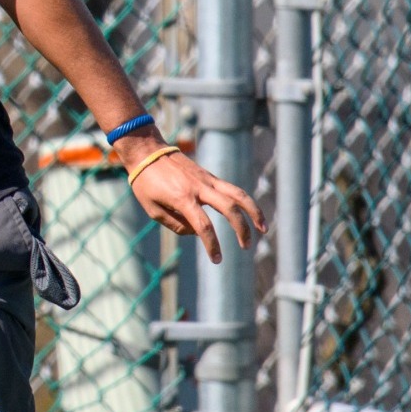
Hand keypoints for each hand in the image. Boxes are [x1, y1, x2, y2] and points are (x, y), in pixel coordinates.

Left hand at [126, 146, 266, 263]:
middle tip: (246, 246)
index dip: (212, 245)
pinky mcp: (210, 176)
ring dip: (254, 212)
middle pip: (230, 209)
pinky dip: (244, 202)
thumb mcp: (152, 209)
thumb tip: (196, 232)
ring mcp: (207, 180)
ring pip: (239, 195)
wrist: (147, 152)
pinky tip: (250, 214)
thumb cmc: (145, 183)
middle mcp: (199, 188)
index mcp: (182, 198)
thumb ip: (175, 224)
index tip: (217, 259)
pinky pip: (232, 189)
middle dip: (242, 229)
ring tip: (264, 229)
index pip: (203, 226)